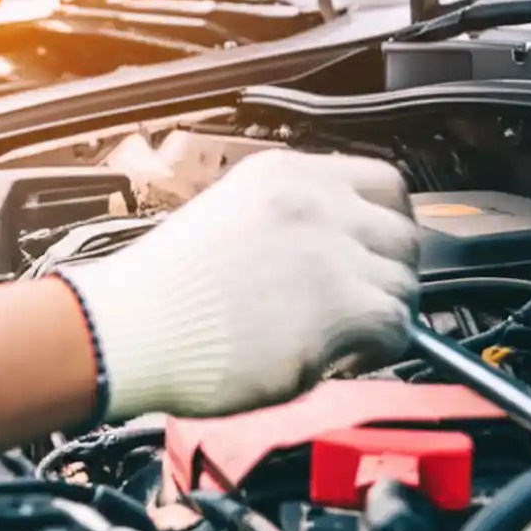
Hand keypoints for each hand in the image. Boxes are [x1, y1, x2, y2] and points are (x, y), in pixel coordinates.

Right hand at [59, 150, 419, 419]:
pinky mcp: (339, 307)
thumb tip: (338, 251)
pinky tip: (335, 356)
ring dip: (381, 314)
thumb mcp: (228, 217)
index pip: (385, 183)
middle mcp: (317, 203)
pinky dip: (376, 349)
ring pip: (404, 284)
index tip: (377, 253)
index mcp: (286, 174)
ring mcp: (332, 252)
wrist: (125, 330)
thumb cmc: (161, 294)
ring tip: (340, 337)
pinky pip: (397, 326)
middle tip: (361, 304)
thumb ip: (290, 221)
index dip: (387, 224)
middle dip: (388, 273)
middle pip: (404, 234)